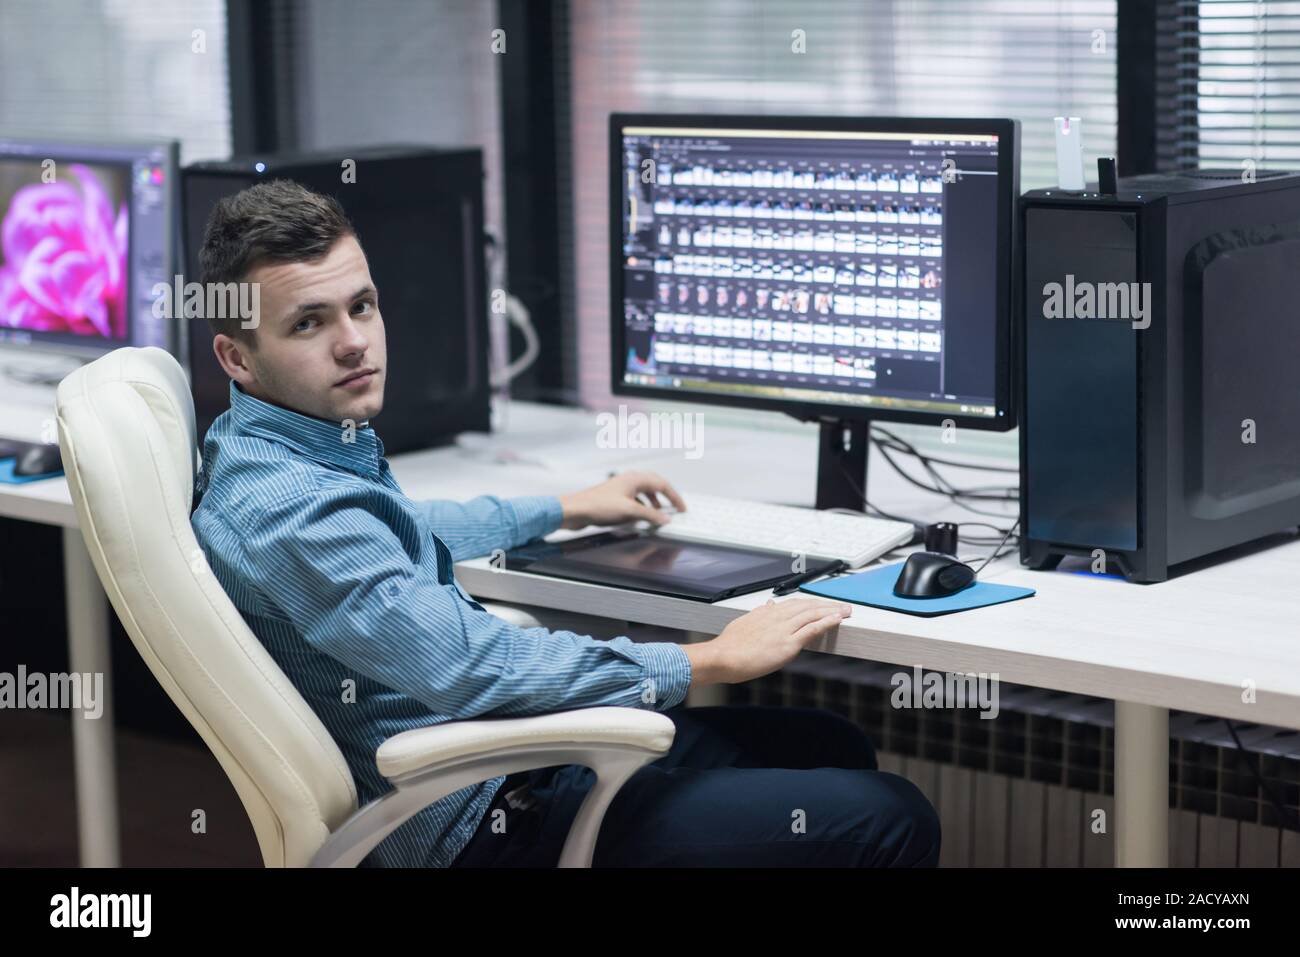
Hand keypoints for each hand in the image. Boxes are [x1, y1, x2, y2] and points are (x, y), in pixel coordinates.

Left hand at [557, 470, 686, 530]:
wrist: (576, 511)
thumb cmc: (598, 506)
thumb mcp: (630, 512)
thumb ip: (650, 515)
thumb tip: (665, 518)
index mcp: (635, 479)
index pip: (662, 484)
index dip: (674, 497)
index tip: (682, 508)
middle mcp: (629, 481)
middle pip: (654, 486)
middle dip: (666, 497)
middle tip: (675, 508)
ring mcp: (621, 488)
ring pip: (644, 493)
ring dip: (654, 504)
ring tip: (658, 515)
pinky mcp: (615, 498)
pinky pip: (635, 500)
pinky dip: (642, 508)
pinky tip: (641, 518)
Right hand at [684, 598, 852, 685]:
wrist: (723, 657)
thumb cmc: (729, 646)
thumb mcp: (744, 622)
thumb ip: (759, 613)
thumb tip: (768, 604)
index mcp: (766, 612)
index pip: (794, 603)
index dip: (811, 603)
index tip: (821, 603)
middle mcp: (777, 616)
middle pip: (807, 605)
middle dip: (826, 604)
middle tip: (841, 604)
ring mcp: (784, 629)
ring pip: (813, 614)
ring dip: (832, 610)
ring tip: (846, 610)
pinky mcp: (788, 643)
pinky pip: (812, 629)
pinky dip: (827, 622)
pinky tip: (837, 619)